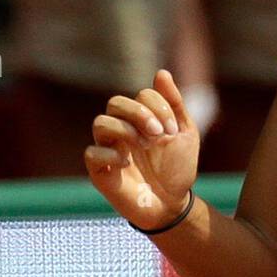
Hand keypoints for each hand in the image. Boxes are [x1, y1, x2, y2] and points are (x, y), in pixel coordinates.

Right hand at [84, 69, 200, 229]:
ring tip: (145, 146)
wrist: (172, 204)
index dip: (159, 107)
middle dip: (139, 113)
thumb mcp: (184, 134)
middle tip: (159, 134)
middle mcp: (122, 129)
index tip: (173, 130)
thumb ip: (174, 104)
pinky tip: (127, 163)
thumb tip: (161, 73)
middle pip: (116, 102)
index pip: (142, 95)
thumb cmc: (176, 168)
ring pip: (100, 122)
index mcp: (142, 119)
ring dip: (125, 130)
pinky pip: (92, 152)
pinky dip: (109, 154)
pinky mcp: (100, 171)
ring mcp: (109, 148)